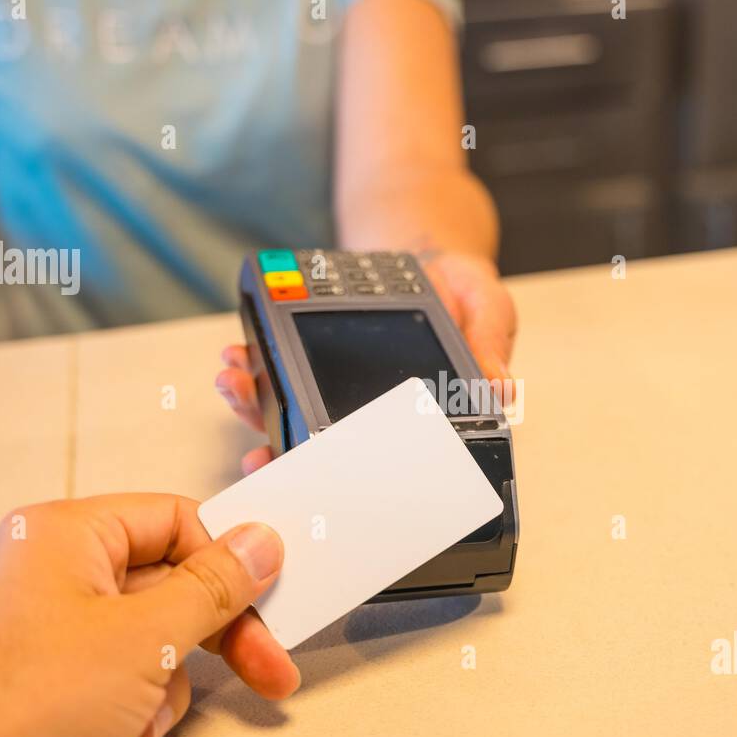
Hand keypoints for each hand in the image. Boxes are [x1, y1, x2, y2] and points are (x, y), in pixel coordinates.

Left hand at [216, 250, 516, 473]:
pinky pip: (279, 366)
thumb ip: (490, 347)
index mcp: (413, 413)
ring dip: (256, 405)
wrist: (435, 256)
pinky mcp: (313, 353)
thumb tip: (501, 389)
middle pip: (319, 445)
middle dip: (281, 452)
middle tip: (258, 458)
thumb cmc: (465, 295)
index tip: (312, 481)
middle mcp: (368, 408)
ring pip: (290, 410)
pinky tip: (238, 356)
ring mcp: (336, 384)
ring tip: (235, 387)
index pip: (376, 454)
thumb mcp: (489, 312)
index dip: (342, 475)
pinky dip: (254, 365)